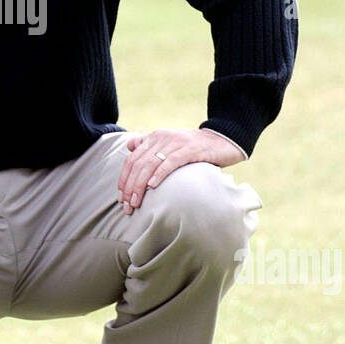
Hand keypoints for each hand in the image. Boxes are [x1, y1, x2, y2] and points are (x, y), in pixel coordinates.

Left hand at [117, 127, 244, 214]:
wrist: (223, 140)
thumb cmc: (195, 148)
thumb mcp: (170, 144)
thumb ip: (150, 144)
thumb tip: (130, 145)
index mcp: (154, 137)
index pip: (131, 159)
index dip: (124, 179)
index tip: (121, 198)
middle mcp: (162, 138)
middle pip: (137, 164)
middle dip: (129, 187)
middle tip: (127, 206)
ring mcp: (175, 142)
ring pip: (150, 164)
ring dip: (140, 185)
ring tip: (136, 202)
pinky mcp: (190, 149)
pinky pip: (170, 162)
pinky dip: (159, 174)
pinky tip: (152, 186)